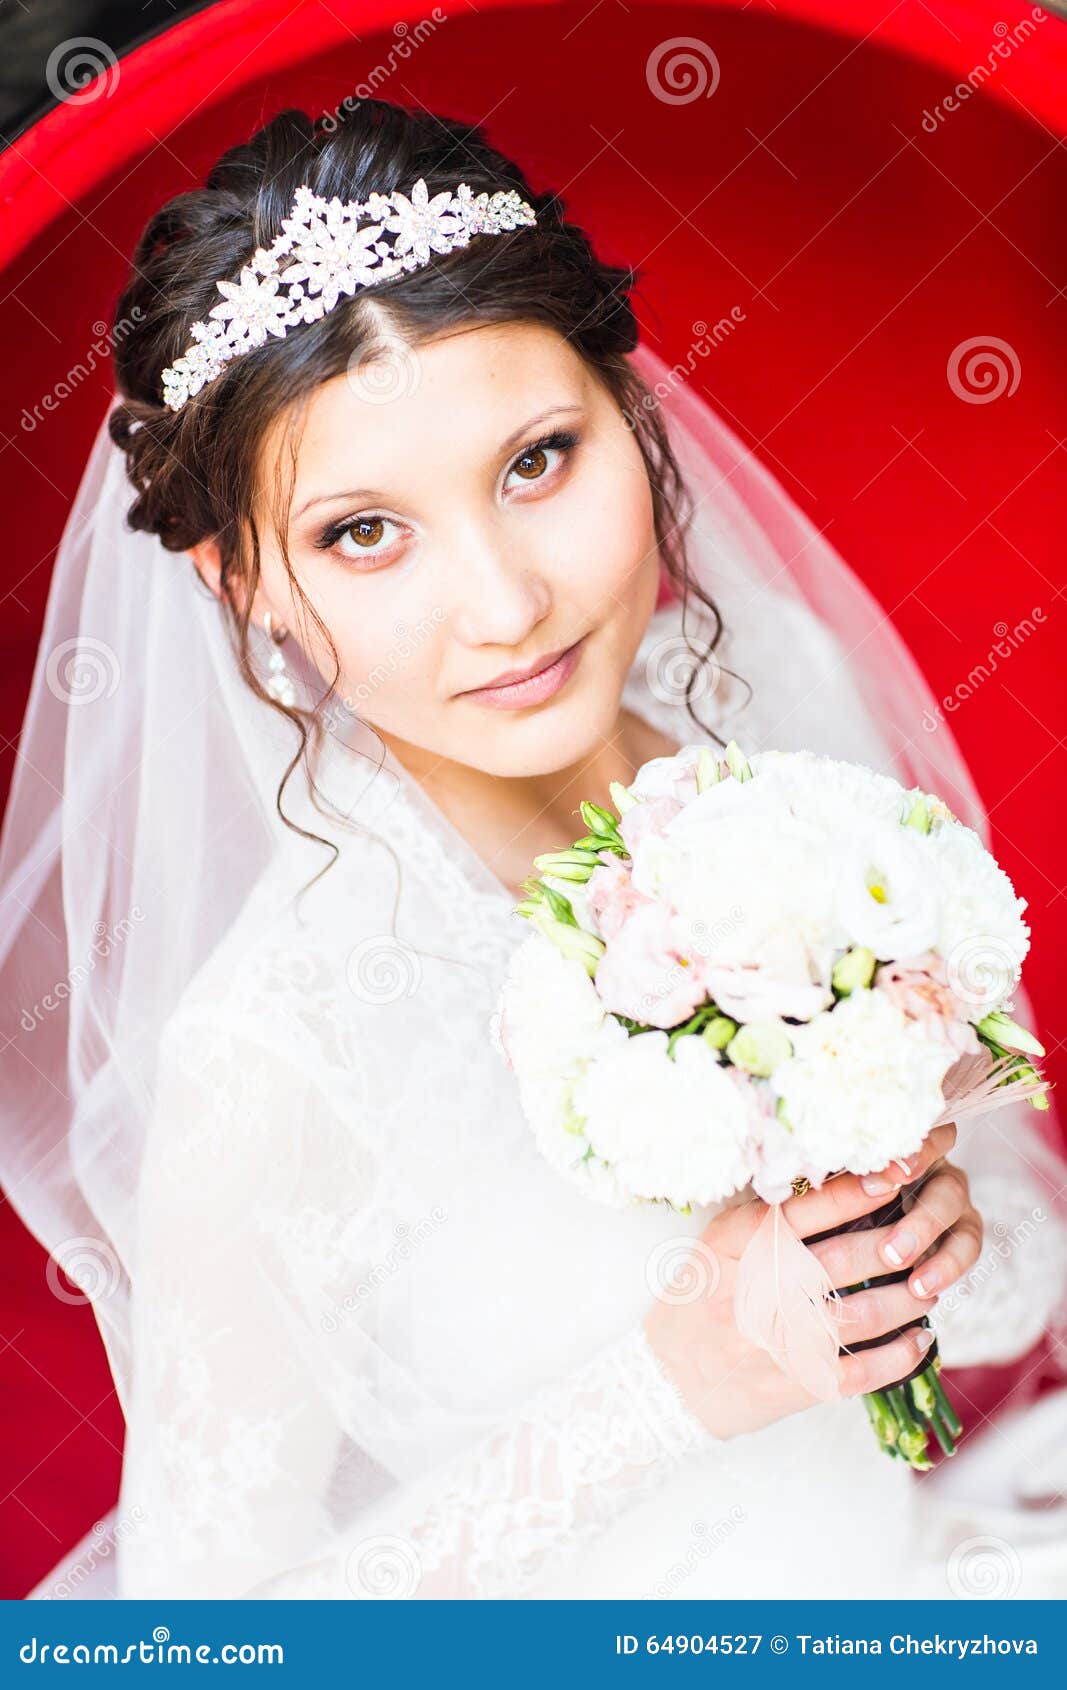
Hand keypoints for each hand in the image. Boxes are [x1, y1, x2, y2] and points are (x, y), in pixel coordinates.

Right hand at [643, 1121, 978, 1440]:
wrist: (666, 1380)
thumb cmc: (699, 1299)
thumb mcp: (718, 1245)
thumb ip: (768, 1218)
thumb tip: (840, 1180)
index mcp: (739, 1245)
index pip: (809, 1207)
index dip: (860, 1189)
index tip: (899, 1170)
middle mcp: (761, 1289)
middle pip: (847, 1258)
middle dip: (899, 1243)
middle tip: (926, 1233)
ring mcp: (781, 1340)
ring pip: (866, 1314)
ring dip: (909, 1299)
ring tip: (928, 1285)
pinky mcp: (798, 1384)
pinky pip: (865, 1370)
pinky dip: (902, 1355)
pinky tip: (920, 1339)